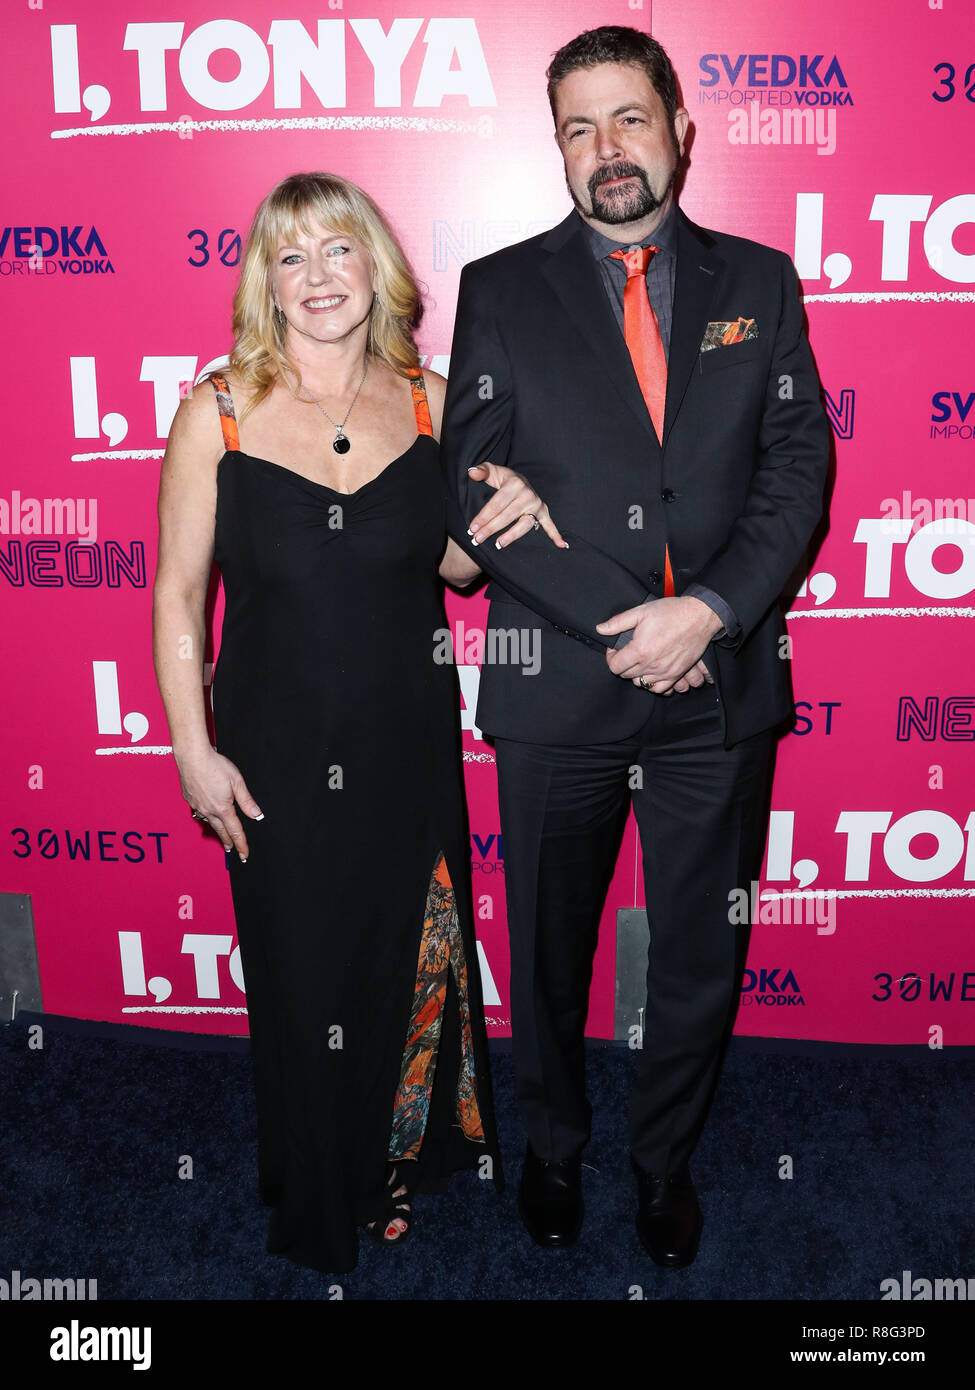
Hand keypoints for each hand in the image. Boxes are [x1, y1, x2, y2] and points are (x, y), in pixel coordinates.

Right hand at [176, 745, 262, 860]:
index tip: (244, 855)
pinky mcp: (189, 799)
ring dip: (217, 830)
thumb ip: (247, 801)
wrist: (191, 756)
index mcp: (223, 808)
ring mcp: (197, 805)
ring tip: (221, 835)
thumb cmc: (215, 765)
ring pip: (209, 822)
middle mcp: (208, 810)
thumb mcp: (237, 782)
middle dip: (228, 841)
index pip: (235, 831)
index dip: (241, 845)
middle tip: (232, 849)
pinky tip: (206, 813)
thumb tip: (257, 815)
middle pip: (221, 831)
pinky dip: (205, 815)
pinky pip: (199, 811)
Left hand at [466, 462, 567, 550]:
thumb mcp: (492, 471)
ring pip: (524, 524)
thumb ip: (481, 471)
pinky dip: (555, 535)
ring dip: (511, 536)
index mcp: (514, 484)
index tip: (472, 528)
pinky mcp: (543, 512)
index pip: (496, 504)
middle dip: (490, 528)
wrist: (519, 481)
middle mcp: (528, 494)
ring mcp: (536, 505)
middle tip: (477, 540)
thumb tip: (472, 473)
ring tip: (498, 545)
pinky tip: (561, 545)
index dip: (483, 516)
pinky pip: (549, 525)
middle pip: (507, 516)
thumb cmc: (503, 478)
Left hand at [595, 596, 720, 694]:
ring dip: (636, 674)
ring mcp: (665, 672)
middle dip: (623, 664)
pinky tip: (652, 673)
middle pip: (626, 675)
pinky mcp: (676, 674)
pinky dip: (652, 684)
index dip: (611, 657)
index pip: (615, 666)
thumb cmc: (672, 612)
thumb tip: (600, 629)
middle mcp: (651, 665)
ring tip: (640, 661)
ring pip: (640, 683)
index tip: (616, 648)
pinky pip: (659, 689)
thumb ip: (618, 622)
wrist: (700, 616)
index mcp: (640, 650)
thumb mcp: (642, 611)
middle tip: (628, 652)